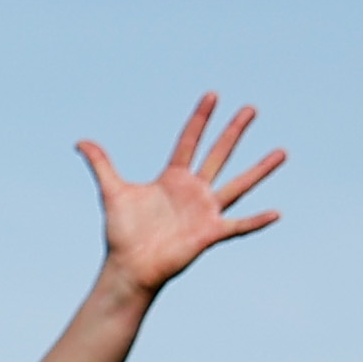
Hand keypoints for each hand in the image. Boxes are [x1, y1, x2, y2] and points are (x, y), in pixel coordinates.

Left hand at [83, 95, 284, 295]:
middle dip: (234, 131)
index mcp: (173, 178)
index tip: (212, 95)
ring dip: (260, 170)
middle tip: (251, 109)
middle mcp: (194, 191)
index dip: (200, 118)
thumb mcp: (112, 191)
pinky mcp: (210, 233)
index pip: (189, 141)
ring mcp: (205, 211)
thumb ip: (101, 164)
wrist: (129, 266)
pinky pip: (238, 225)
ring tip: (282, 152)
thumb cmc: (123, 232)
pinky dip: (256, 221)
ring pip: (238, 185)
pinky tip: (276, 213)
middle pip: (218, 154)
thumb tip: (80, 141)